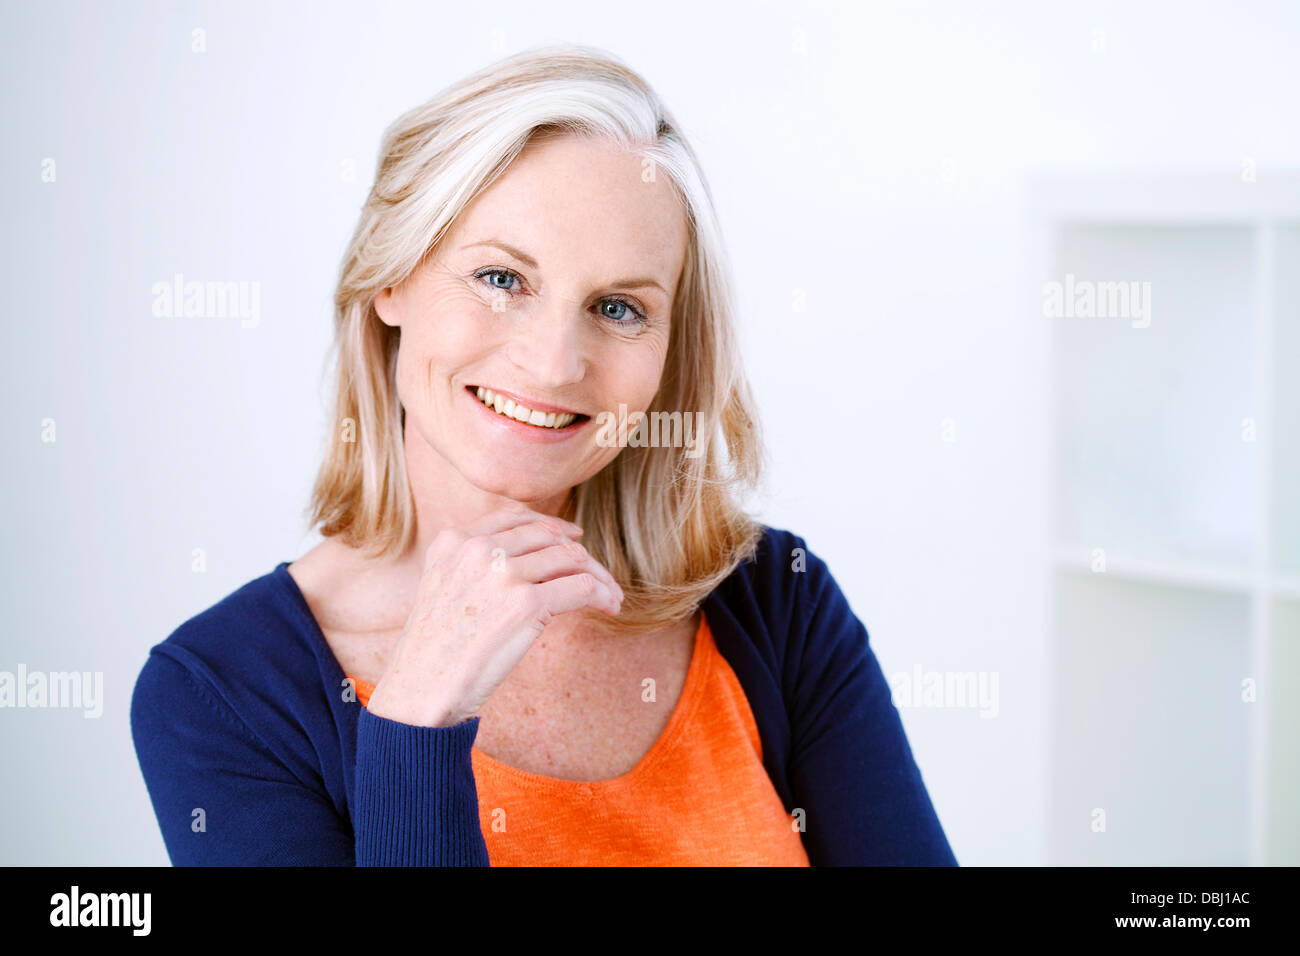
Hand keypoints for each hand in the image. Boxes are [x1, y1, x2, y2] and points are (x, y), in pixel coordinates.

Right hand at [363, 502, 623, 727]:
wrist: (420, 690)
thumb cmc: (434, 652)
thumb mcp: (442, 588)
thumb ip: (472, 565)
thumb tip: (526, 561)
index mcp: (454, 541)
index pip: (516, 517)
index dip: (550, 526)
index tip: (571, 538)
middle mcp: (478, 548)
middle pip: (548, 536)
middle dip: (579, 554)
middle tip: (598, 574)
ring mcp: (503, 573)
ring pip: (571, 558)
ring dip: (599, 576)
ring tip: (610, 595)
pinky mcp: (526, 603)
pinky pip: (581, 586)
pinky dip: (602, 594)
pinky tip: (609, 607)